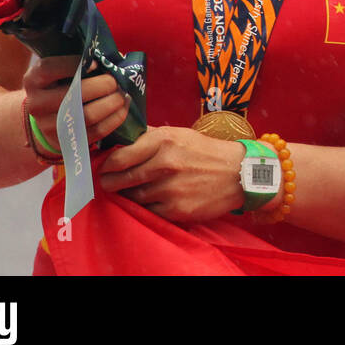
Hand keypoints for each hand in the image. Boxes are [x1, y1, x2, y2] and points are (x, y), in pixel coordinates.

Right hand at [22, 55, 125, 155]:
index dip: (76, 63)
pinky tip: (123, 107)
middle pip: (75, 94)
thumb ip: (81, 61)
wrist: (47, 117)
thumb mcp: (61, 70)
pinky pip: (97, 131)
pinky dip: (115, 117)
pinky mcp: (66, 141)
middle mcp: (37, 104)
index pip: (51, 68)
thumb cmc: (61, 84)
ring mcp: (49, 126)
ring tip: (123, 94)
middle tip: (116, 81)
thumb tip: (114, 57)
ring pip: (88, 115)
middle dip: (103, 85)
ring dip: (113, 103)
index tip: (97, 63)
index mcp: (33, 80)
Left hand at [97, 126, 247, 222]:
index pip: (120, 156)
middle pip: (121, 179)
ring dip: (129, 195)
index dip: (108, 164)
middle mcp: (165, 164)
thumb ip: (151, 136)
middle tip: (108, 182)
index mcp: (164, 141)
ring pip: (134, 196)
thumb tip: (123, 139)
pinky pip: (149, 210)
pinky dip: (146, 206)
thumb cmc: (207, 152)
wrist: (239, 173)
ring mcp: (170, 188)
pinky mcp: (176, 209)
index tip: (105, 167)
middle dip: (111, 182)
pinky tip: (152, 199)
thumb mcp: (180, 134)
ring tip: (132, 190)